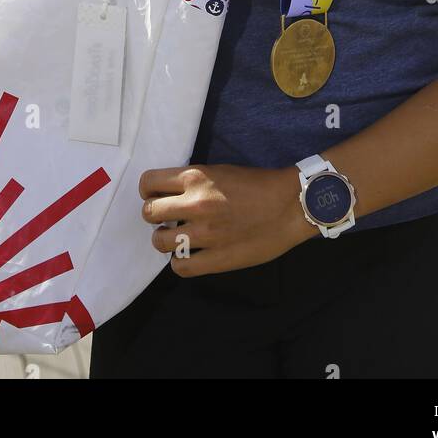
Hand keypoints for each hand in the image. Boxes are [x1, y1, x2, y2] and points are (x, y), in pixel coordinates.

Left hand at [138, 163, 316, 276]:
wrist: (289, 205)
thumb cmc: (257, 184)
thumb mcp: (219, 171)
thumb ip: (193, 182)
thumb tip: (170, 195)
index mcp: (195, 178)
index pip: (148, 182)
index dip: (148, 190)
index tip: (155, 195)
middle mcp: (195, 204)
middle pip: (149, 213)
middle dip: (154, 215)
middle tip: (167, 219)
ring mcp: (205, 233)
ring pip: (159, 242)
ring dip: (164, 239)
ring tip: (177, 238)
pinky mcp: (217, 259)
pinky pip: (181, 267)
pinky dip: (180, 262)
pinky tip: (189, 255)